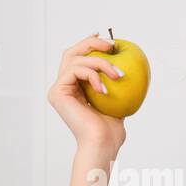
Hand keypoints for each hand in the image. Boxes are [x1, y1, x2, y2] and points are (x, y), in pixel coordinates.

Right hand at [47, 33, 127, 154]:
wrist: (101, 144)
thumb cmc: (110, 131)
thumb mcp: (117, 101)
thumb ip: (116, 84)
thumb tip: (128, 65)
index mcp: (74, 88)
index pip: (79, 59)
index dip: (90, 44)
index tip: (110, 41)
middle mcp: (63, 87)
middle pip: (71, 53)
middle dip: (91, 43)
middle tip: (111, 45)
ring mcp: (58, 89)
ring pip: (75, 59)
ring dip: (100, 62)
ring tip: (118, 74)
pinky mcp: (57, 92)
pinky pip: (75, 71)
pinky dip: (93, 75)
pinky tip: (105, 89)